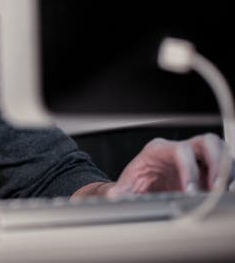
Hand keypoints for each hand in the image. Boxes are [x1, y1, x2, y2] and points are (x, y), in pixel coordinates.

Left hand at [107, 133, 233, 197]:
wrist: (139, 188)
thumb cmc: (134, 184)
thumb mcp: (124, 188)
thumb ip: (120, 193)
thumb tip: (115, 197)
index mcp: (159, 150)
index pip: (181, 151)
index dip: (189, 170)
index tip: (191, 191)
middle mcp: (180, 149)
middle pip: (207, 142)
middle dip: (216, 162)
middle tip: (217, 187)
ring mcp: (196, 158)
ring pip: (221, 151)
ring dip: (226, 170)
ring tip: (222, 192)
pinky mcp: (207, 170)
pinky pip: (225, 167)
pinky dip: (228, 178)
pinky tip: (222, 195)